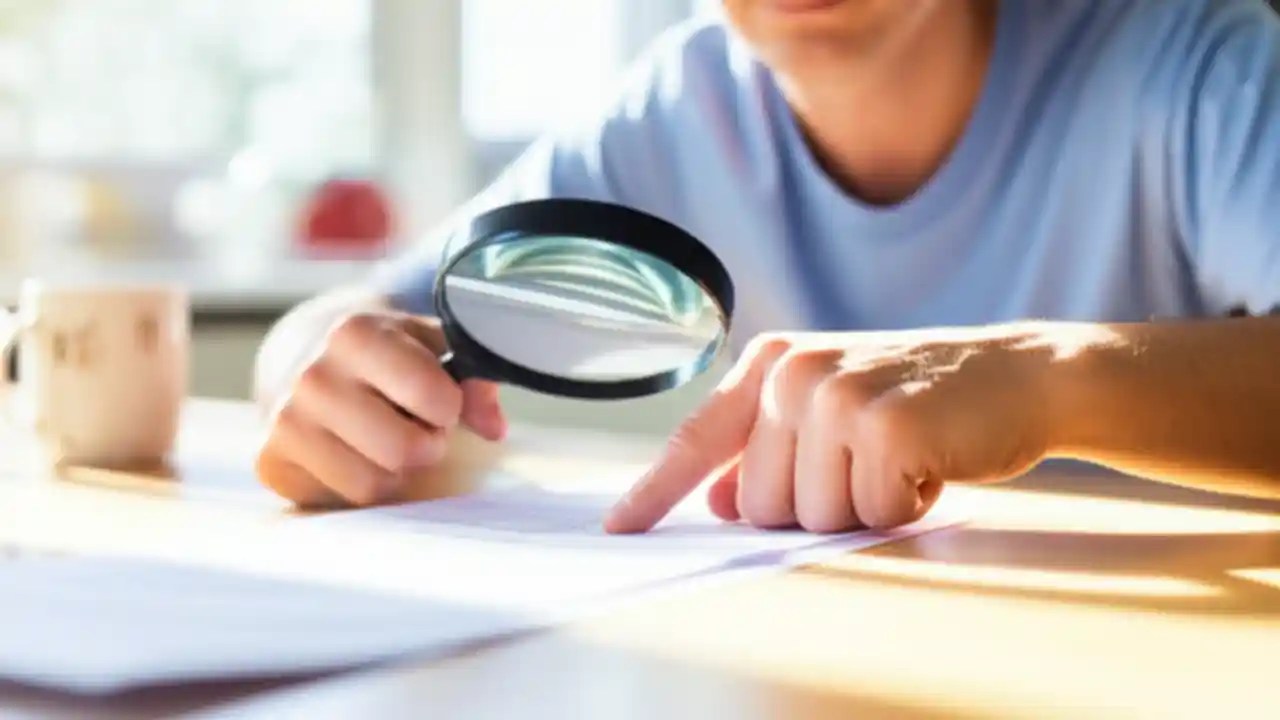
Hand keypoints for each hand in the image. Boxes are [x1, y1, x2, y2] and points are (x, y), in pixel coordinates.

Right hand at [256, 312, 506, 507]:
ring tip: (382, 435)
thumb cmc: (386, 352)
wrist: (303, 352)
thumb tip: (493, 428)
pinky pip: (342, 500)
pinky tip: (351, 451)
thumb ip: (474, 379)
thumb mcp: (432, 344)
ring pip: (374, 484)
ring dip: (394, 469)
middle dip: (425, 443)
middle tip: (414, 424)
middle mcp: (312, 376)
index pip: (436, 399)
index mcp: (354, 334)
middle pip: (406, 451)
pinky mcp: (271, 462)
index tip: (436, 397)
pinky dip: (360, 483)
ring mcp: (284, 422)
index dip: (448, 406)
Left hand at [605, 326, 1075, 532]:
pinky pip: (872, 516)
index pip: (698, 438)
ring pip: (813, 519)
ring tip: (899, 458)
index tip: (618, 529)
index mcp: (770, 363)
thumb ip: (766, 449)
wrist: (1018, 373)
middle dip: (815, 507)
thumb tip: (718, 504)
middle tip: (866, 463)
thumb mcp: (830, 408)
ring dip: (863, 506)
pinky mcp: (887, 426)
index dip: (655, 491)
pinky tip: (929, 462)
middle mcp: (793, 373)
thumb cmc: (918, 399)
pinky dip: (906, 506)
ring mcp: (838, 396)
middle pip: (759, 507)